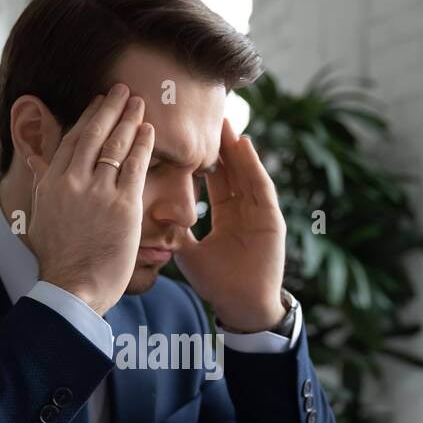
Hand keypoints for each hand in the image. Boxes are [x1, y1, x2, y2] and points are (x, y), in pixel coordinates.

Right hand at [25, 84, 154, 315]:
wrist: (73, 287)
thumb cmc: (58, 259)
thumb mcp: (39, 216)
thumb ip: (42, 184)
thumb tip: (36, 161)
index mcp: (52, 183)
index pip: (72, 140)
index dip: (88, 117)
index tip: (99, 103)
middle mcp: (73, 182)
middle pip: (94, 133)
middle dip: (111, 107)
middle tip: (123, 89)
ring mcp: (99, 192)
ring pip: (116, 144)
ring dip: (130, 119)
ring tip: (140, 103)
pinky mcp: (124, 206)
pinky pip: (136, 166)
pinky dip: (143, 145)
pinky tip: (149, 131)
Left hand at [174, 117, 286, 331]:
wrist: (241, 305)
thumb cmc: (217, 284)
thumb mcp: (188, 253)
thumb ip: (175, 233)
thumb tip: (151, 217)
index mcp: (225, 217)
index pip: (213, 180)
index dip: (201, 160)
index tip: (187, 138)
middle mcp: (243, 210)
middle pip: (231, 170)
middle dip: (219, 145)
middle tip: (206, 116)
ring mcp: (259, 212)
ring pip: (245, 172)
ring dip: (235, 147)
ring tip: (223, 121)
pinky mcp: (271, 218)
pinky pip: (260, 186)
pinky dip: (252, 165)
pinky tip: (242, 145)